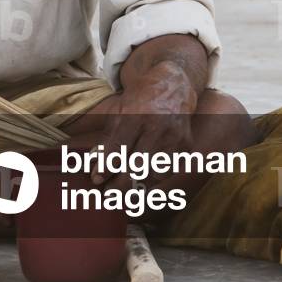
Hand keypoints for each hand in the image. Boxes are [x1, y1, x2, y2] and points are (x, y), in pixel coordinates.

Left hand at [92, 64, 197, 190]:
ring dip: (137, 187)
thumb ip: (108, 138)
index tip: (97, 179)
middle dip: (120, 184)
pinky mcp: (185, 146)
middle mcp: (158, 127)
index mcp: (137, 115)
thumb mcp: (119, 111)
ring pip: (155, 173)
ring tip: (122, 195)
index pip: (119, 146)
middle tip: (108, 194)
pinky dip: (154, 181)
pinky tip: (142, 185)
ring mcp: (175, 137)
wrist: (173, 86)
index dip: (107, 166)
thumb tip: (96, 165)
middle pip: (138, 165)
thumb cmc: (141, 99)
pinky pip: (168, 171)